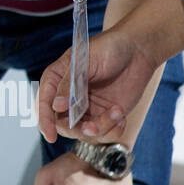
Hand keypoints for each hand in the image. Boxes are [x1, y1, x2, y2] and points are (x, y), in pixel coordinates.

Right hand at [37, 26, 159, 144]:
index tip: (50, 136)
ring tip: (117, 112)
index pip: (44, 103)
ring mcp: (87, 107)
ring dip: (101, 127)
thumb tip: (56, 106)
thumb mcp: (84, 63)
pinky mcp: (105, 114)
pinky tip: (121, 114)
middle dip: (78, 129)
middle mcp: (69, 96)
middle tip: (94, 127)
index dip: (45, 121)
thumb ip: (68, 85)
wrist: (139, 50)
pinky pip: (104, 133)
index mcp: (57, 79)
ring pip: (85, 132)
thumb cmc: (108, 48)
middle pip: (62, 124)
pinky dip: (113, 129)